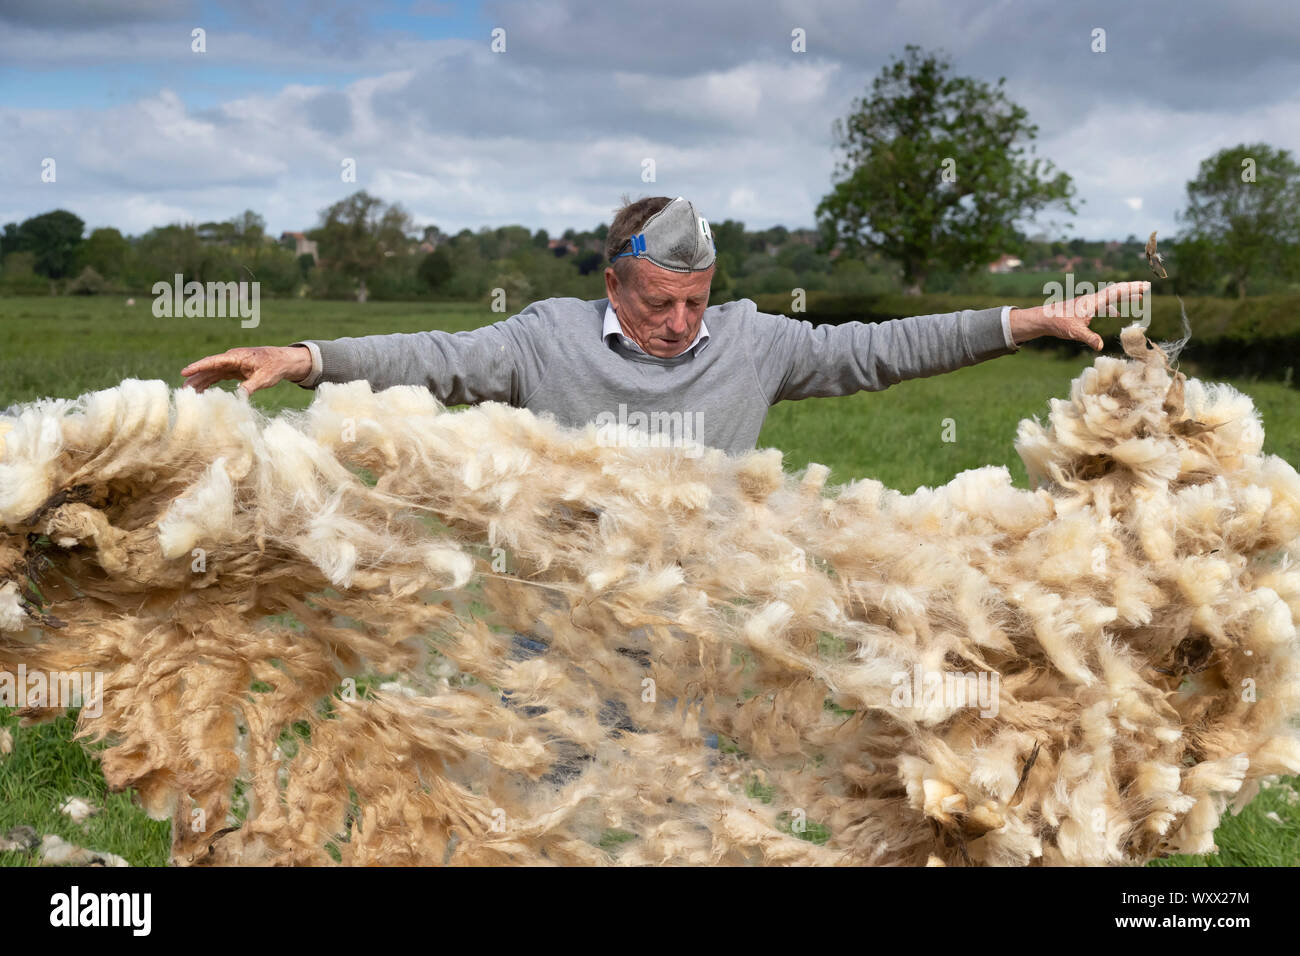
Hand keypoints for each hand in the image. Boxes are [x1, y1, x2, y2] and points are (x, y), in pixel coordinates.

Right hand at [181, 345, 312, 395]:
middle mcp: (231, 359)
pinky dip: (210, 384)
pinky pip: (218, 377)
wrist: (284, 361)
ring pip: (212, 373)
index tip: (184, 372)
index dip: (198, 367)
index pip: (213, 362)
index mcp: (236, 357)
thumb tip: (239, 397)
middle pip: (208, 369)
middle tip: (182, 390)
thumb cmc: (275, 367)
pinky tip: (202, 393)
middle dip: (195, 378)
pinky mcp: (234, 370)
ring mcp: (231, 364)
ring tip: (188, 393)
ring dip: (200, 383)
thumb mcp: (265, 378)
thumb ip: (251, 386)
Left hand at [1009, 280, 1151, 350]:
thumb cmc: (1058, 323)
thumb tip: (1100, 347)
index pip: (1116, 291)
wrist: (1044, 319)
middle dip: (1132, 288)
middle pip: (1116, 291)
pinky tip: (1117, 312)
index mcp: (1093, 301)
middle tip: (1147, 286)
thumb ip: (1089, 338)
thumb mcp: (1075, 332)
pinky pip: (1103, 304)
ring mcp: (1089, 303)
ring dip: (1124, 297)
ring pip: (1110, 297)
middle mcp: (1092, 299)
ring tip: (1138, 297)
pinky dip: (1113, 306)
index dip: (1132, 288)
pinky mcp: (1084, 308)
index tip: (1145, 285)